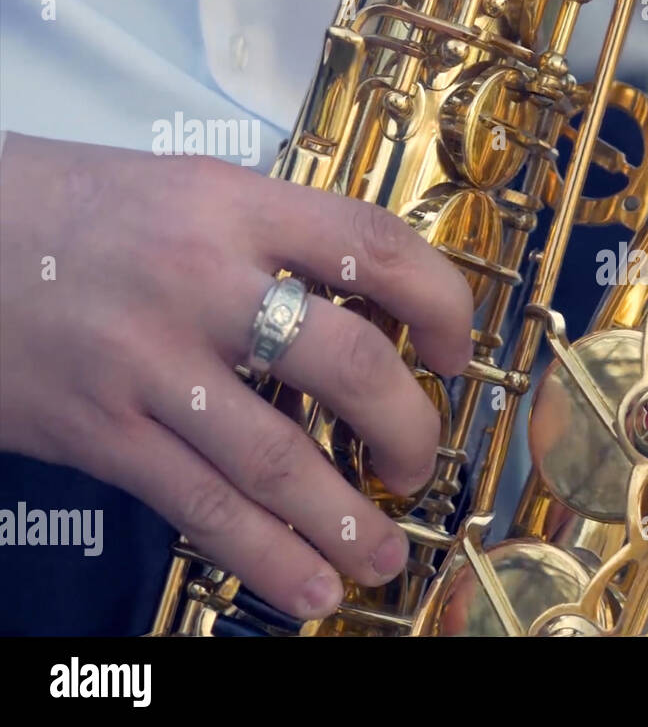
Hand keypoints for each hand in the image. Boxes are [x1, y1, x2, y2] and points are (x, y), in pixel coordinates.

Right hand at [0, 133, 472, 619]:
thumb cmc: (66, 210)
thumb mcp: (182, 189)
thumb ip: (271, 236)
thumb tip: (365, 297)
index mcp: (235, 205)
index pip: (377, 247)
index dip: (443, 305)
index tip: (456, 352)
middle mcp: (202, 279)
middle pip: (350, 364)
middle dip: (409, 429)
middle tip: (417, 466)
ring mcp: (149, 361)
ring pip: (279, 457)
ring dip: (345, 521)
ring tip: (381, 556)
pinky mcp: (100, 430)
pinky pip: (201, 504)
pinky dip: (265, 554)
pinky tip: (307, 585)